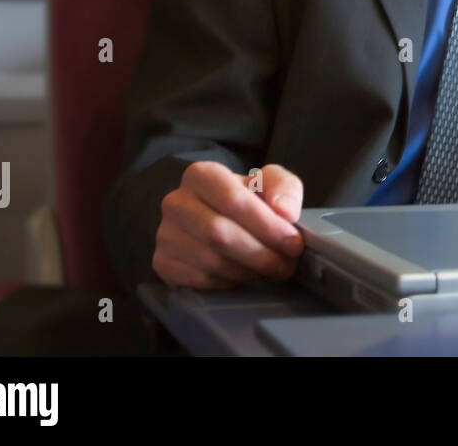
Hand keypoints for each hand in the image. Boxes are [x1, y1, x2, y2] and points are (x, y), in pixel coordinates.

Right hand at [153, 161, 304, 288]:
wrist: (212, 215)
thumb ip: (285, 188)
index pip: (233, 201)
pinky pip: (201, 280)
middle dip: (261, 253)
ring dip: (249, 270)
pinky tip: (247, 275)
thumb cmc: (244, 198)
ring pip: (211, 261)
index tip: (293, 242)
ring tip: (272, 269)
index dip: (267, 225)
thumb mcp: (269, 183)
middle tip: (287, 264)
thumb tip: (285, 212)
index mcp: (201, 175)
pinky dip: (231, 282)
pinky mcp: (163, 263)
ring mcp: (165, 234)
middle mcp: (176, 203)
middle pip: (220, 234)